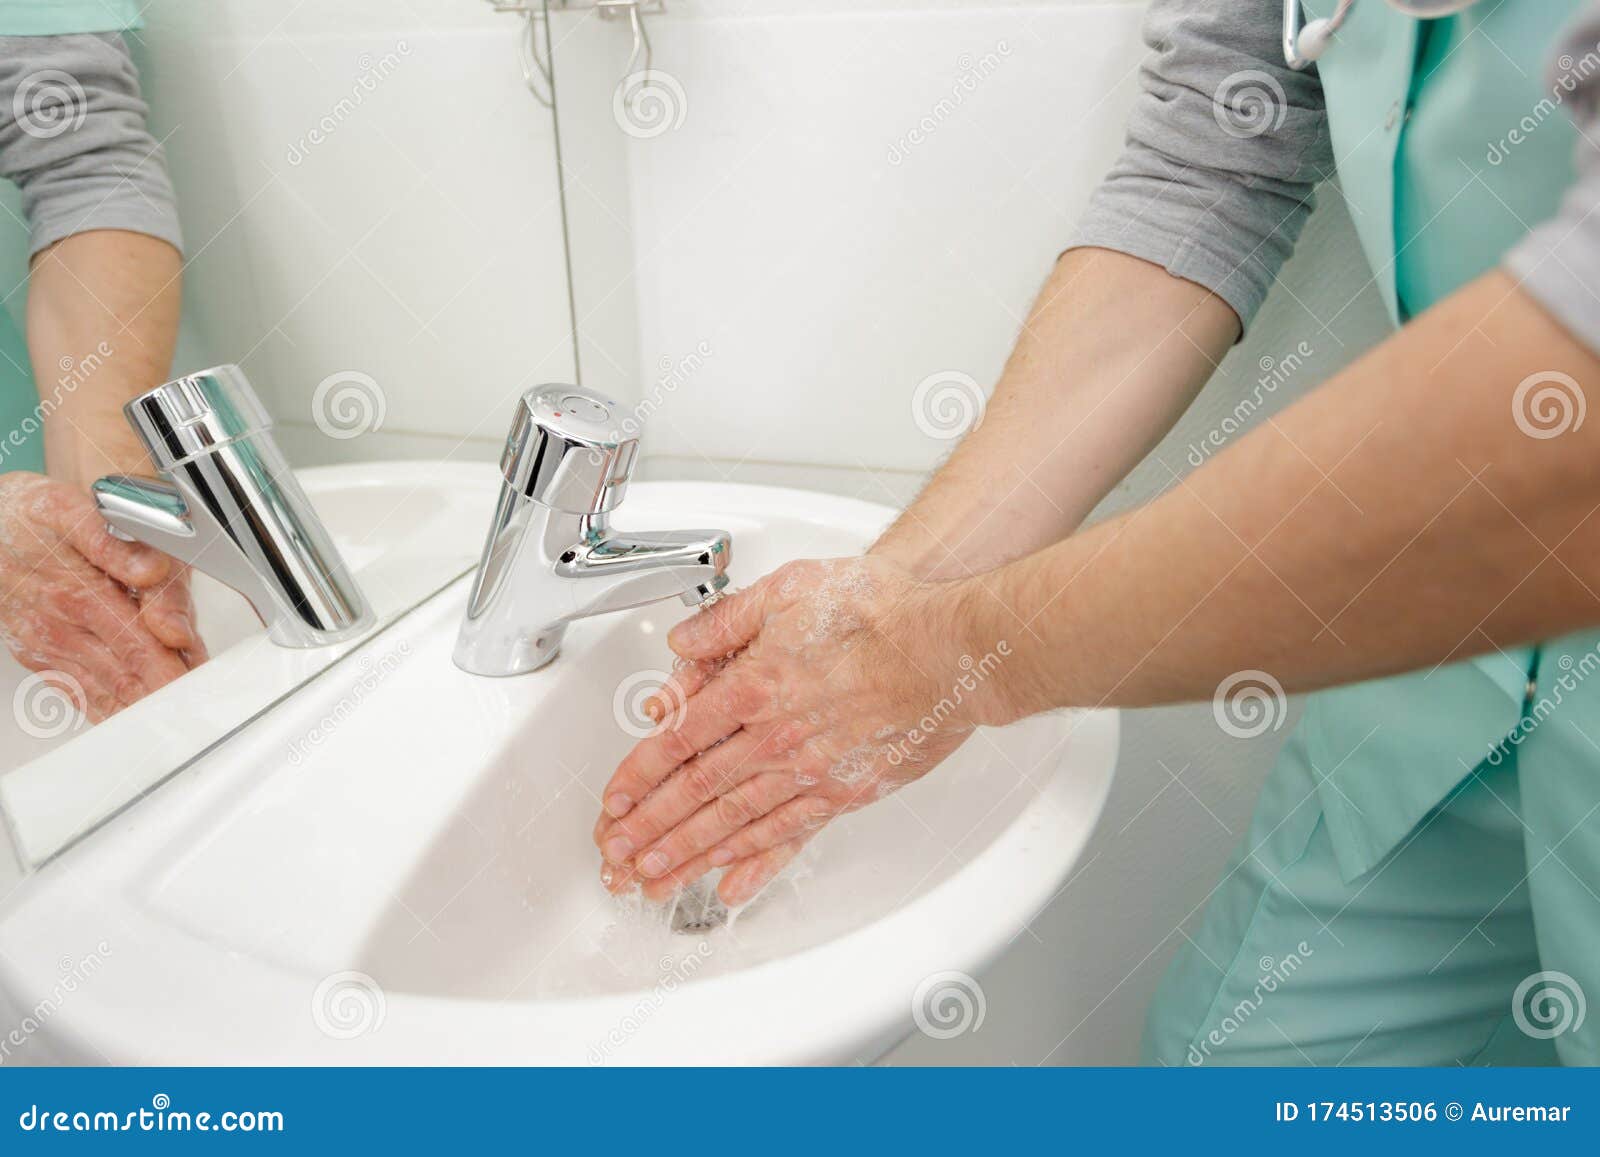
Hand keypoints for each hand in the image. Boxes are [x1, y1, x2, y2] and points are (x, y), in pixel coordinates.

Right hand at [0, 472, 205, 721]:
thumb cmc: (30, 516)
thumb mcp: (70, 511)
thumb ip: (115, 544)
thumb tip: (152, 570)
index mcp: (78, 592)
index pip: (139, 642)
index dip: (173, 667)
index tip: (201, 683)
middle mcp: (61, 627)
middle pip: (125, 674)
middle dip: (164, 694)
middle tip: (199, 710)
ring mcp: (48, 646)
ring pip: (102, 689)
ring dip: (139, 707)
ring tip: (175, 719)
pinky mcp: (38, 655)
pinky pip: (76, 690)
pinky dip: (106, 707)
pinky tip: (128, 717)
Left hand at [592, 556, 1014, 905]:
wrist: (950, 647)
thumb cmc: (880, 611)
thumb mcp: (787, 589)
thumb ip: (725, 621)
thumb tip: (681, 645)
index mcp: (755, 687)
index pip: (678, 741)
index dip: (638, 775)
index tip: (612, 801)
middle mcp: (777, 739)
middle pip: (696, 792)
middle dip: (648, 830)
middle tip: (614, 857)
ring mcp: (813, 773)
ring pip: (734, 823)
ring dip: (687, 855)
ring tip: (652, 880)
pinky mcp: (848, 793)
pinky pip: (790, 836)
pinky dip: (756, 865)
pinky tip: (731, 886)